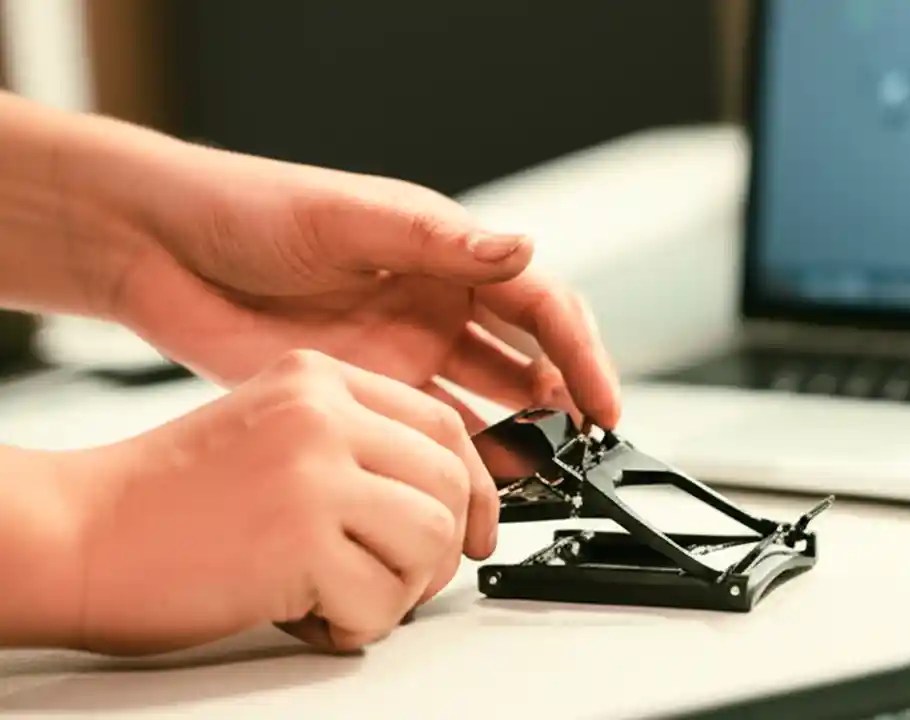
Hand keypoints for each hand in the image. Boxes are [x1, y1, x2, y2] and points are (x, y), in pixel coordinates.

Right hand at [70, 350, 494, 654]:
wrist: (75, 534)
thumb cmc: (169, 501)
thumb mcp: (275, 435)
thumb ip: (357, 448)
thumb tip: (450, 504)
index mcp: (320, 380)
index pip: (444, 426)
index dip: (477, 488)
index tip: (478, 530)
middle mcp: (323, 414)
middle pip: (450, 486)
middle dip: (439, 552)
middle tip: (396, 581)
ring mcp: (312, 473)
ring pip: (431, 542)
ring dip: (397, 592)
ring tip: (338, 597)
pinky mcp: (297, 541)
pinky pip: (382, 602)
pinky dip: (354, 627)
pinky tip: (305, 616)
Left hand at [95, 135, 620, 429]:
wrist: (160, 252)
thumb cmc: (248, 210)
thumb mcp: (347, 218)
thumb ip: (435, 240)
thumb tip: (520, 249)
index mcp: (446, 253)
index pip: (539, 303)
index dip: (580, 352)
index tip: (602, 401)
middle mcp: (438, 305)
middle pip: (528, 358)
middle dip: (564, 400)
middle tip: (583, 449)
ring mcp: (405, 353)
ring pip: (489, 402)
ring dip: (522, 435)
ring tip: (543, 476)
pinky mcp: (369, 394)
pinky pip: (433, 431)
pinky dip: (463, 459)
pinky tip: (479, 485)